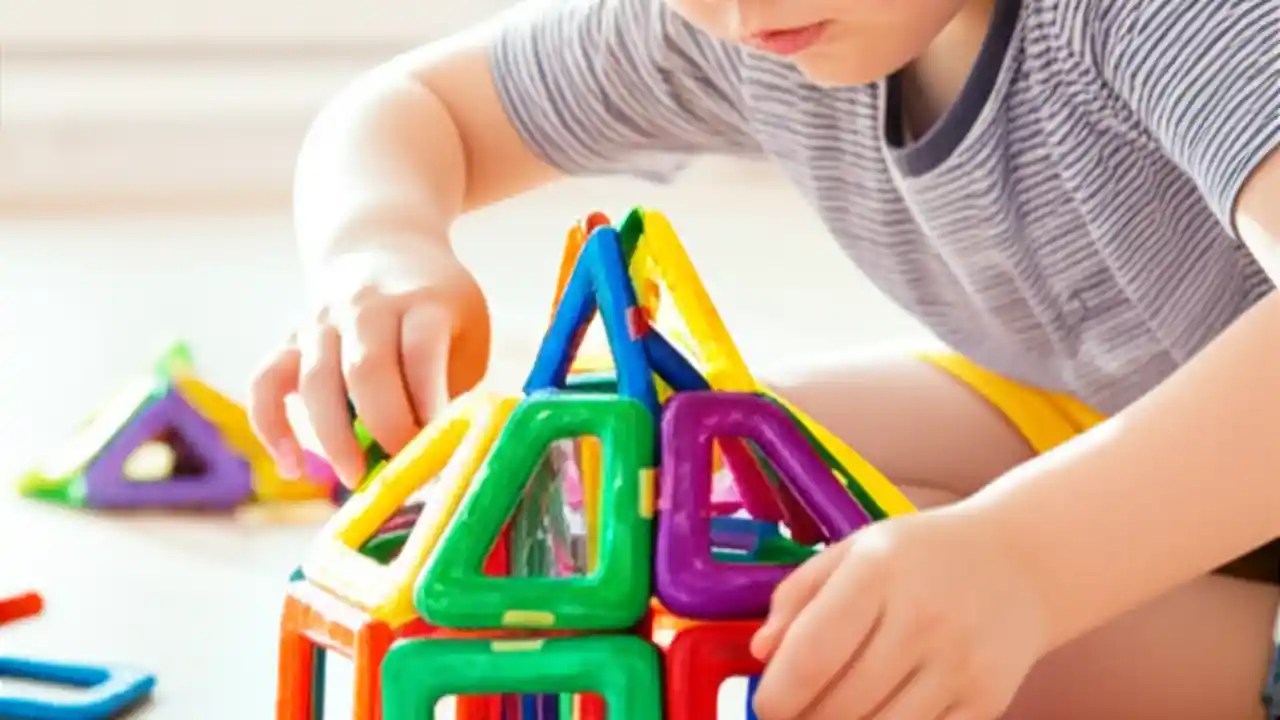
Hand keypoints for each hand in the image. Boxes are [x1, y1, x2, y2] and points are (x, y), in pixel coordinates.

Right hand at [249, 241, 489, 486]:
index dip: (429, 400)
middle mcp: (366, 307)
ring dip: (333, 437)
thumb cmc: (435, 307)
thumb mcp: (464, 330)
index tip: (440, 445)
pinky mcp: (289, 340)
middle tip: (402, 471)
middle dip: (384, 427)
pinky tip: (293, 467)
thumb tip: (443, 455)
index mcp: (421, 301)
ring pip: (315, 380)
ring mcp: (321, 321)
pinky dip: (272, 427)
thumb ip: (453, 383)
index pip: (421, 349)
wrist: (379, 245)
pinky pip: (266, 384)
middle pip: (366, 368)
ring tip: (357, 480)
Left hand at [750, 508, 1048, 719]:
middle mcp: (922, 619)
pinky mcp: (987, 701)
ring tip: (830, 715)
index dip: (776, 696)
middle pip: (840, 706)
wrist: (1022, 563)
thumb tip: (761, 652)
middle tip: (792, 716)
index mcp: (878, 572)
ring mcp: (959, 665)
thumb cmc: (923, 557)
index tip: (763, 706)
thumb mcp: (856, 549)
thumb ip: (798, 595)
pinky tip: (874, 719)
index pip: (813, 654)